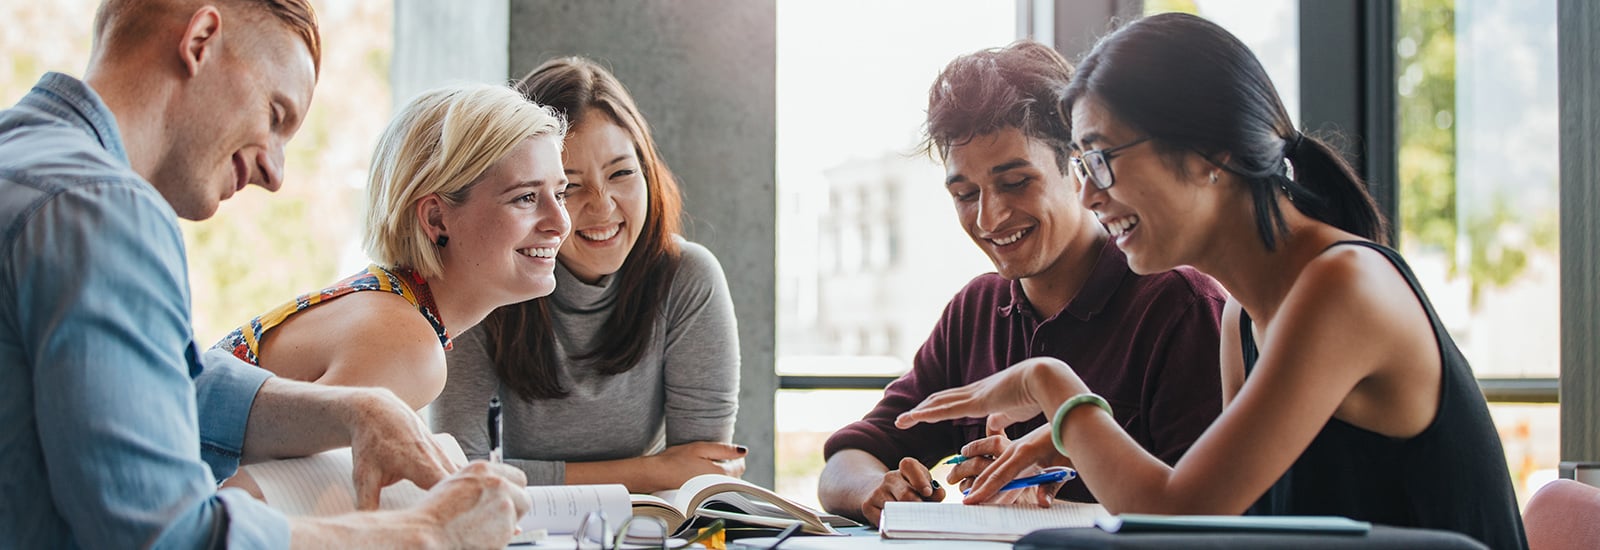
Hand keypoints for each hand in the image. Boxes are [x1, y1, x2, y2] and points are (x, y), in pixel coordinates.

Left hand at [344, 390, 458, 509]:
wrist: (376, 411)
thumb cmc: (371, 442)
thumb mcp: (363, 475)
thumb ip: (367, 503)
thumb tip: (369, 525)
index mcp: (419, 463)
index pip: (446, 487)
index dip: (452, 504)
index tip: (451, 520)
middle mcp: (437, 456)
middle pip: (463, 482)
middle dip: (466, 501)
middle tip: (464, 520)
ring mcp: (443, 452)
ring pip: (465, 475)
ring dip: (467, 492)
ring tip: (469, 511)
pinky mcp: (444, 451)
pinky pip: (461, 469)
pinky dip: (465, 482)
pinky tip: (465, 496)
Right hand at [417, 461, 530, 548]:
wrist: (427, 532)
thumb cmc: (434, 513)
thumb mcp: (457, 484)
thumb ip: (480, 483)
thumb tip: (494, 488)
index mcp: (484, 469)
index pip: (517, 477)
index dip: (512, 491)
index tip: (508, 500)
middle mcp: (497, 483)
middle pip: (524, 496)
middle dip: (514, 509)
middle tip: (497, 519)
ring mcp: (504, 503)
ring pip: (517, 517)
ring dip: (504, 525)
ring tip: (480, 529)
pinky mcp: (506, 525)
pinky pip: (509, 534)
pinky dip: (499, 538)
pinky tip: (479, 537)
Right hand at [646, 441, 747, 489]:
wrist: (655, 475)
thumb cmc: (675, 460)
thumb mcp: (700, 448)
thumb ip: (724, 449)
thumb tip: (743, 451)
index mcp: (720, 474)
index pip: (740, 466)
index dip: (734, 456)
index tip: (724, 452)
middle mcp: (718, 487)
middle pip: (733, 476)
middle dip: (728, 466)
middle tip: (711, 457)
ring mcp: (709, 494)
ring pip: (723, 483)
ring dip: (719, 475)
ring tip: (703, 466)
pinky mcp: (701, 498)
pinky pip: (713, 489)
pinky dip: (710, 482)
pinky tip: (697, 475)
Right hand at [861, 457, 945, 526]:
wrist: (875, 490)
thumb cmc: (906, 490)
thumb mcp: (922, 485)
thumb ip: (934, 490)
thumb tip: (939, 494)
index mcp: (905, 469)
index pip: (909, 466)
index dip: (920, 479)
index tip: (928, 492)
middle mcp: (890, 478)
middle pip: (905, 494)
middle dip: (917, 507)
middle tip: (924, 515)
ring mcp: (877, 492)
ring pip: (894, 509)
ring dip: (907, 518)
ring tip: (913, 521)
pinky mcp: (868, 506)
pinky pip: (884, 520)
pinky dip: (894, 525)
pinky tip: (899, 523)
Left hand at [895, 357, 1087, 433]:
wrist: (1047, 380)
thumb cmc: (1037, 395)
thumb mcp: (1015, 410)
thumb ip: (1002, 418)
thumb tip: (992, 426)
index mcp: (985, 394)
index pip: (955, 400)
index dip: (938, 407)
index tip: (924, 414)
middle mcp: (975, 392)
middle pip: (941, 399)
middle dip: (922, 409)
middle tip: (904, 418)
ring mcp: (974, 395)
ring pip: (938, 403)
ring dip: (918, 412)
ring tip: (901, 420)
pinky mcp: (976, 402)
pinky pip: (946, 409)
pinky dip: (928, 414)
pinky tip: (915, 418)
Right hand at [961, 425, 1071, 505]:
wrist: (1069, 418)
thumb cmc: (1067, 443)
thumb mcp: (1064, 465)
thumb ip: (1051, 486)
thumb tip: (1043, 503)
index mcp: (1024, 453)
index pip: (1000, 476)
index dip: (984, 491)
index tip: (970, 501)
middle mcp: (1014, 449)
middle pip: (990, 472)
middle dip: (976, 488)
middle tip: (964, 503)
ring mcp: (1014, 446)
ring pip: (991, 466)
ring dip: (978, 480)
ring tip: (967, 493)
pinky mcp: (1017, 447)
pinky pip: (999, 462)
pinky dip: (988, 473)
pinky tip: (982, 481)